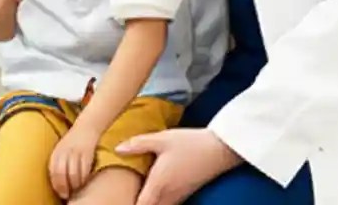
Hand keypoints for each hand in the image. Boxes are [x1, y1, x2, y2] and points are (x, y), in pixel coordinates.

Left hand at [49, 124, 100, 198]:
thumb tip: (56, 181)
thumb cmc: (73, 142)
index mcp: (56, 152)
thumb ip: (58, 163)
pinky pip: (84, 169)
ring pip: (73, 173)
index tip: (60, 193)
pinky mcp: (87, 152)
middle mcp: (64, 152)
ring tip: (77, 189)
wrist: (86, 126)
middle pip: (61, 174)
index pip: (52, 171)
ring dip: (75, 184)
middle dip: (64, 187)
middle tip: (67, 195)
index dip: (56, 184)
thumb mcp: (62, 150)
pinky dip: (84, 178)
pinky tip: (85, 181)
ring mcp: (75, 152)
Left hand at [116, 128, 241, 204]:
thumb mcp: (162, 138)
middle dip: (138, 204)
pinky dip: (159, 202)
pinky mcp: (187, 193)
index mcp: (159, 184)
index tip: (117, 201)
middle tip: (125, 198)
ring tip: (138, 195)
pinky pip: (169, 204)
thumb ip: (138, 144)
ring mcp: (179, 196)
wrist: (221, 149)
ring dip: (150, 203)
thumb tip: (117, 149)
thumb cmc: (190, 142)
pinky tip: (154, 192)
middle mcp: (169, 195)